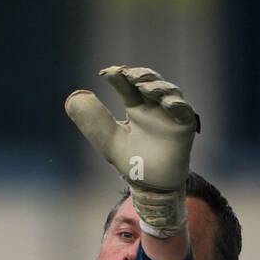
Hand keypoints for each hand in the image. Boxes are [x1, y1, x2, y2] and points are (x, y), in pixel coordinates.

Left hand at [65, 65, 198, 237]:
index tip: (105, 72)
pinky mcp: (185, 125)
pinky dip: (177, 104)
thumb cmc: (133, 162)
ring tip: (144, 85)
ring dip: (157, 86)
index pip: (128, 86)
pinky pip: (184, 111)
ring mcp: (171, 114)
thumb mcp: (109, 140)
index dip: (118, 77)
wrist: (151, 186)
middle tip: (126, 73)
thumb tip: (73, 98)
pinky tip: (168, 102)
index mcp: (136, 107)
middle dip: (140, 75)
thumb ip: (94, 121)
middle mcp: (155, 106)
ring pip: (168, 91)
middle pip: (150, 82)